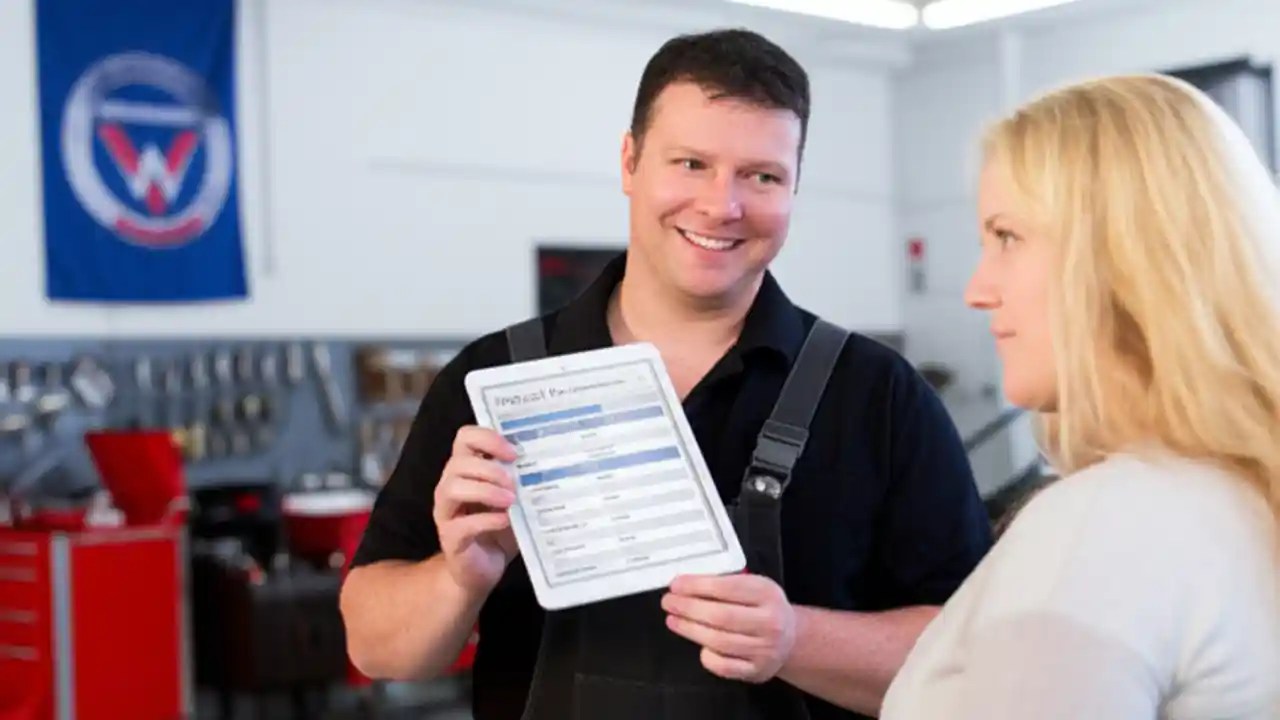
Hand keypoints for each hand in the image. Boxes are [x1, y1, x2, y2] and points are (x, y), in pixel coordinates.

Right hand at [432, 425, 520, 594]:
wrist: (482, 571)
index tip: (513, 453)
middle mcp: (450, 486)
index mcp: (465, 470)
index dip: (488, 438)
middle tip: (514, 482)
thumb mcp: (514, 500)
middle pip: (458, 462)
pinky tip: (506, 520)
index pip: (465, 437)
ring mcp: (446, 512)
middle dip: (489, 468)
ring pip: (453, 488)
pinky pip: (462, 524)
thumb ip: (522, 481)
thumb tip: (549, 462)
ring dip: (485, 490)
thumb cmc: (500, 530)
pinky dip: (486, 519)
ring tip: (510, 500)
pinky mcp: (450, 538)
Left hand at [662, 573, 797, 683]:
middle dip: (688, 608)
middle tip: (669, 602)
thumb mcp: (754, 586)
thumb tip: (686, 584)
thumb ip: (725, 583)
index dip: (698, 586)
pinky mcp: (756, 671)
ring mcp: (764, 649)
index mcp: (767, 594)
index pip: (728, 587)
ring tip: (674, 620)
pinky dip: (707, 656)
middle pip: (721, 616)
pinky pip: (724, 666)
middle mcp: (769, 622)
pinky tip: (698, 644)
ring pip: (719, 641)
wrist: (790, 639)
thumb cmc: (764, 609)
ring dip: (690, 630)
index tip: (677, 584)